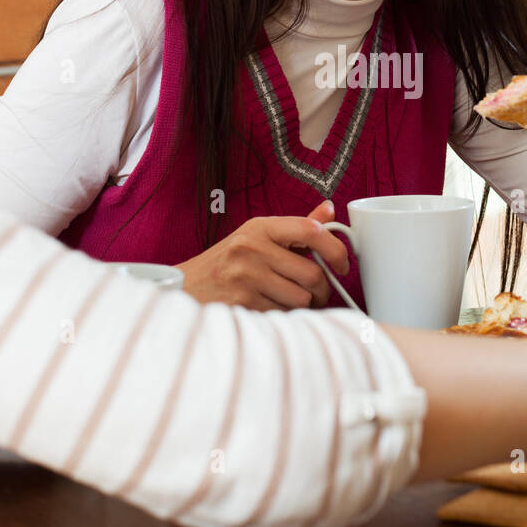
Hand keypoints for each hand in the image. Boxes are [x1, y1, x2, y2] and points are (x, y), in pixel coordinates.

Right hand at [176, 201, 350, 310]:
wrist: (184, 288)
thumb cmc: (226, 263)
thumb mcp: (257, 236)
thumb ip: (296, 227)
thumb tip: (329, 209)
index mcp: (260, 227)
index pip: (311, 230)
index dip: (336, 249)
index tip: (342, 264)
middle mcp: (253, 248)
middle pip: (313, 274)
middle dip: (322, 290)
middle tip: (317, 293)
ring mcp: (246, 276)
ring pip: (302, 299)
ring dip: (304, 306)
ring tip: (290, 300)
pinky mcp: (242, 303)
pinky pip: (283, 315)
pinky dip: (284, 317)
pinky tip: (272, 309)